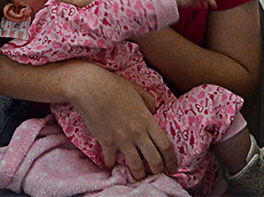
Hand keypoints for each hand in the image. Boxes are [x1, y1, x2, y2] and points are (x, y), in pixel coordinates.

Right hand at [68, 65, 176, 179]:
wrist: (90, 88)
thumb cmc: (114, 86)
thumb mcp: (137, 90)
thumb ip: (149, 101)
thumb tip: (154, 111)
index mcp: (147, 120)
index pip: (165, 145)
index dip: (171, 160)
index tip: (173, 167)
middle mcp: (137, 133)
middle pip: (154, 160)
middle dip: (159, 171)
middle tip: (160, 175)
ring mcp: (122, 139)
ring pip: (136, 165)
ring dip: (140, 175)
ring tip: (141, 177)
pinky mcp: (106, 142)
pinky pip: (112, 160)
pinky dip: (112, 165)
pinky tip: (112, 166)